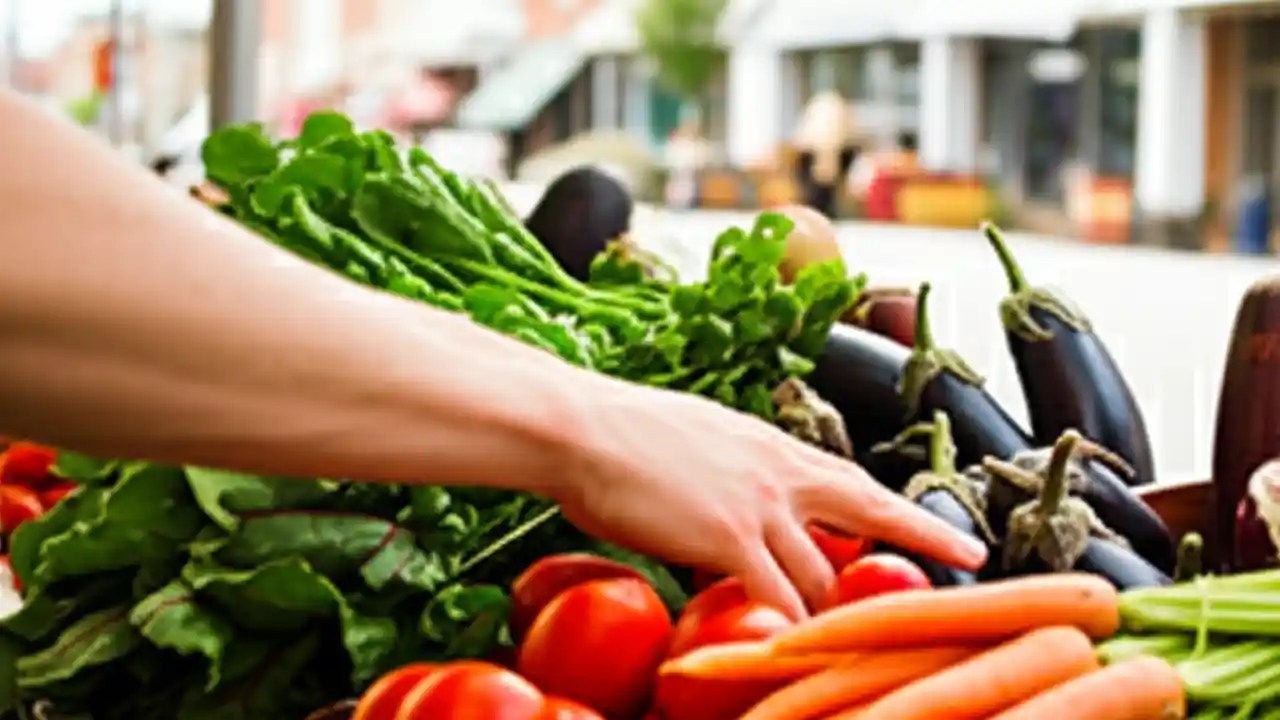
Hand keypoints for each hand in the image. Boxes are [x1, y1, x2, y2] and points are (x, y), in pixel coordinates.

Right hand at [552, 377, 988, 619]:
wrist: (582, 426)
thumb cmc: (620, 430)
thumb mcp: (696, 434)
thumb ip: (731, 466)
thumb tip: (736, 489)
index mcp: (769, 444)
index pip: (851, 479)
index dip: (899, 507)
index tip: (940, 524)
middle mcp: (778, 471)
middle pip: (866, 512)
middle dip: (918, 540)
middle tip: (966, 561)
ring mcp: (759, 505)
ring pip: (821, 573)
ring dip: (838, 610)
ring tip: (862, 640)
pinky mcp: (729, 538)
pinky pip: (775, 597)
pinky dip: (788, 628)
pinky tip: (799, 650)